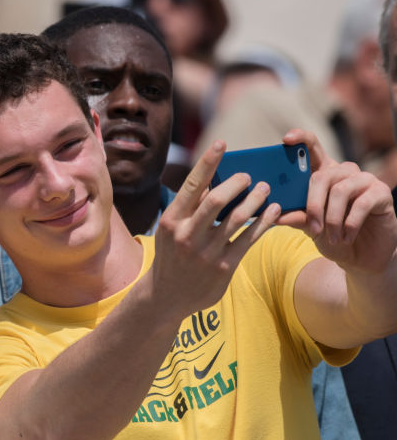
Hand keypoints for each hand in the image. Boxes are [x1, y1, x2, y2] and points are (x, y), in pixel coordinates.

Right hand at [151, 140, 278, 317]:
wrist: (166, 296)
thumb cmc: (172, 255)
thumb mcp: (172, 230)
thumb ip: (189, 207)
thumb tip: (212, 179)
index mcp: (171, 221)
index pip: (192, 185)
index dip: (208, 162)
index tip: (221, 143)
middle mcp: (186, 236)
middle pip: (216, 199)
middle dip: (237, 182)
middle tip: (249, 176)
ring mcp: (205, 253)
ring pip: (238, 218)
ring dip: (255, 199)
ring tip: (265, 190)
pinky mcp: (224, 268)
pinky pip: (250, 239)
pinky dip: (264, 222)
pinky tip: (272, 211)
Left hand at [276, 129, 396, 272]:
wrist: (361, 255)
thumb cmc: (332, 235)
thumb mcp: (309, 226)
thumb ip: (295, 215)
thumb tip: (272, 213)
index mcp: (324, 174)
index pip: (313, 148)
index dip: (301, 139)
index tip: (286, 139)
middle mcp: (344, 171)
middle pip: (321, 176)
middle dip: (313, 205)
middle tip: (313, 228)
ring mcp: (364, 180)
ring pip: (340, 190)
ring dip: (332, 218)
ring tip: (331, 237)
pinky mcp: (381, 193)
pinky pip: (361, 203)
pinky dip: (349, 224)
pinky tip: (346, 237)